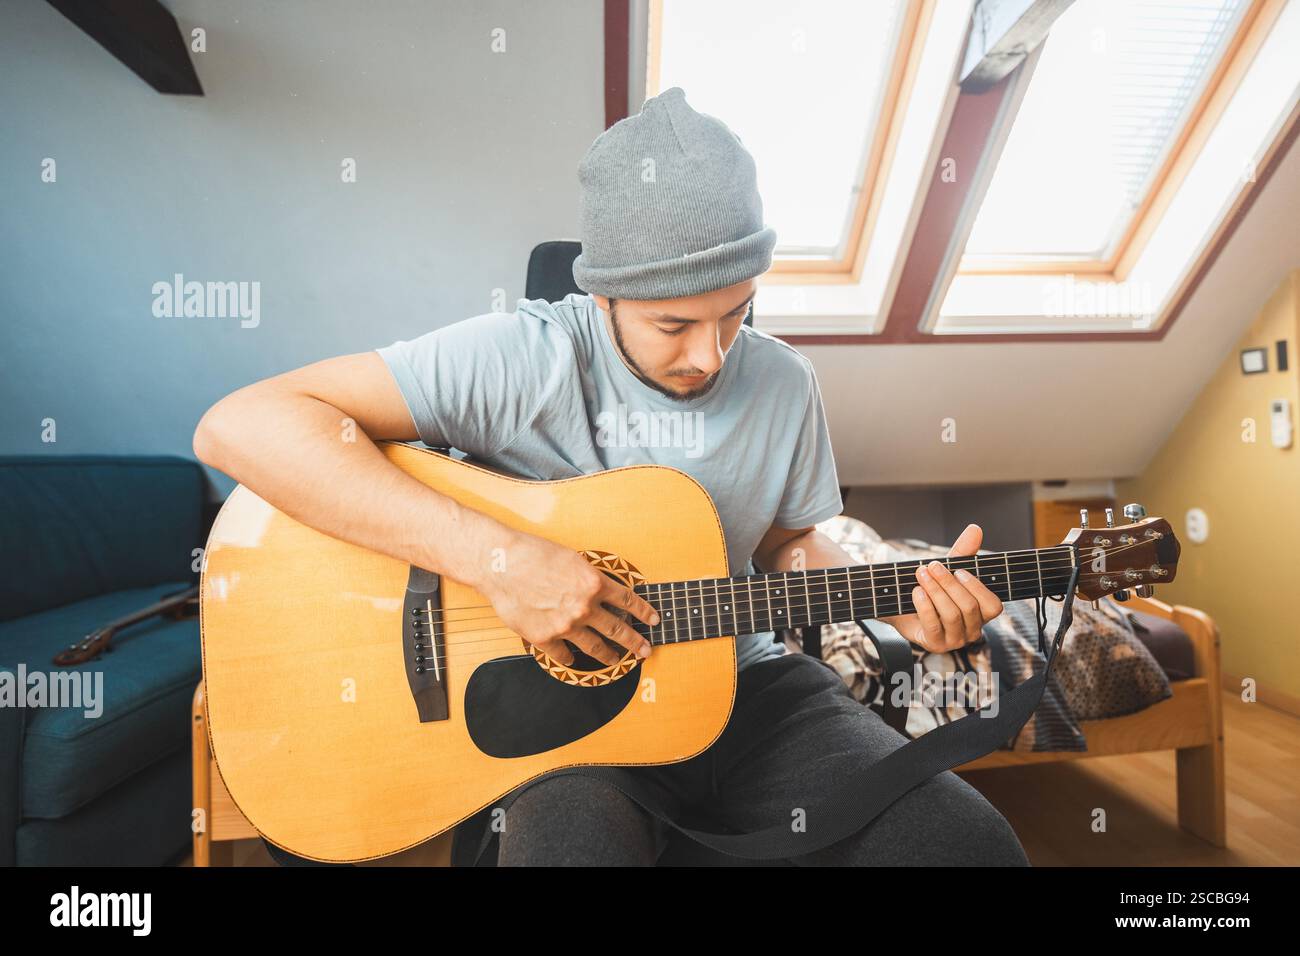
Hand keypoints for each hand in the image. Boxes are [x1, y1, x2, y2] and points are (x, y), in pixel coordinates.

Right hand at [476, 530, 658, 666]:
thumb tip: (601, 591)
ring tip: (616, 659)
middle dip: (635, 642)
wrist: (500, 564)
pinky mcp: (545, 637)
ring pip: (594, 646)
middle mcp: (584, 606)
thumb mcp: (571, 558)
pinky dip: (570, 658)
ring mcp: (566, 625)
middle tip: (645, 650)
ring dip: (608, 655)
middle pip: (618, 629)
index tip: (653, 620)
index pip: (628, 600)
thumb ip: (588, 578)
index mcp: (593, 583)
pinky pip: (563, 655)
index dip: (644, 612)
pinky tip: (573, 660)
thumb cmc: (532, 554)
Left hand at [878, 523, 1003, 653]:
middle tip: (932, 566)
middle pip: (968, 608)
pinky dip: (924, 606)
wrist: (900, 604)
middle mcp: (972, 629)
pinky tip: (917, 591)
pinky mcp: (935, 644)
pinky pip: (933, 625)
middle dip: (949, 584)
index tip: (959, 570)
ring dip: (935, 591)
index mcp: (981, 613)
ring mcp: (955, 640)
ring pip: (952, 615)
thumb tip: (975, 529)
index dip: (978, 588)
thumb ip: (963, 551)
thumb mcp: (947, 568)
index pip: (993, 606)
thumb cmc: (931, 587)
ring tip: (921, 574)